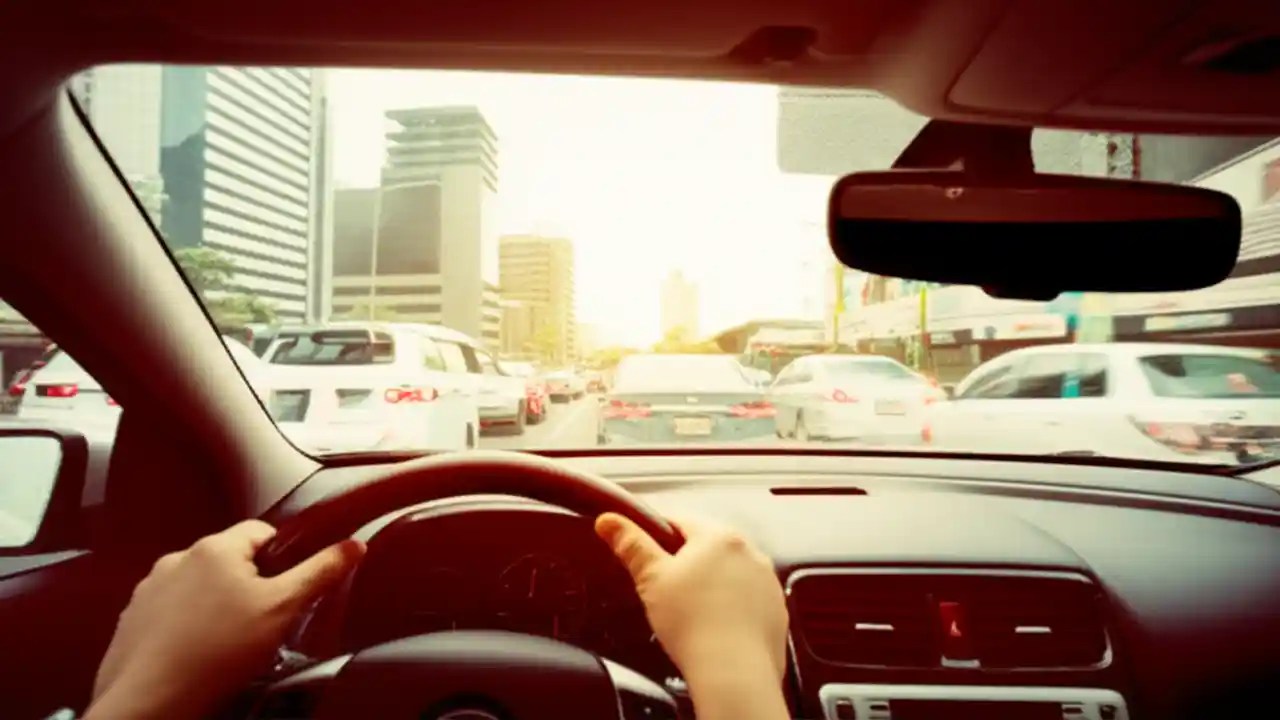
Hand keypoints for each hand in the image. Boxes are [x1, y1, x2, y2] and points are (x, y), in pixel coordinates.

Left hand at [86, 520, 364, 719]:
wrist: (152, 700)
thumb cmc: (219, 652)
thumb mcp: (283, 610)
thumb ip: (320, 572)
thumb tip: (354, 545)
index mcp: (216, 547)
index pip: (261, 532)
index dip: (282, 558)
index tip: (287, 589)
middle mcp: (177, 558)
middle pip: (228, 560)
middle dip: (248, 584)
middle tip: (262, 621)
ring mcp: (149, 589)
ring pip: (197, 586)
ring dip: (213, 603)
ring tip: (227, 643)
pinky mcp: (130, 619)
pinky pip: (169, 612)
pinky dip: (184, 626)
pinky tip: (196, 653)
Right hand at [594, 513, 787, 683]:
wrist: (733, 671)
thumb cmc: (692, 624)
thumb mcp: (651, 579)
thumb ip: (631, 544)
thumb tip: (609, 520)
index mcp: (718, 536)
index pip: (680, 522)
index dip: (656, 536)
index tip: (644, 552)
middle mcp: (750, 552)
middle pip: (707, 547)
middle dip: (685, 564)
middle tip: (665, 590)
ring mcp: (767, 581)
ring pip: (730, 573)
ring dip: (711, 584)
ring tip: (691, 613)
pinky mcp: (777, 609)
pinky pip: (748, 600)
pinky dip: (732, 608)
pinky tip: (715, 627)